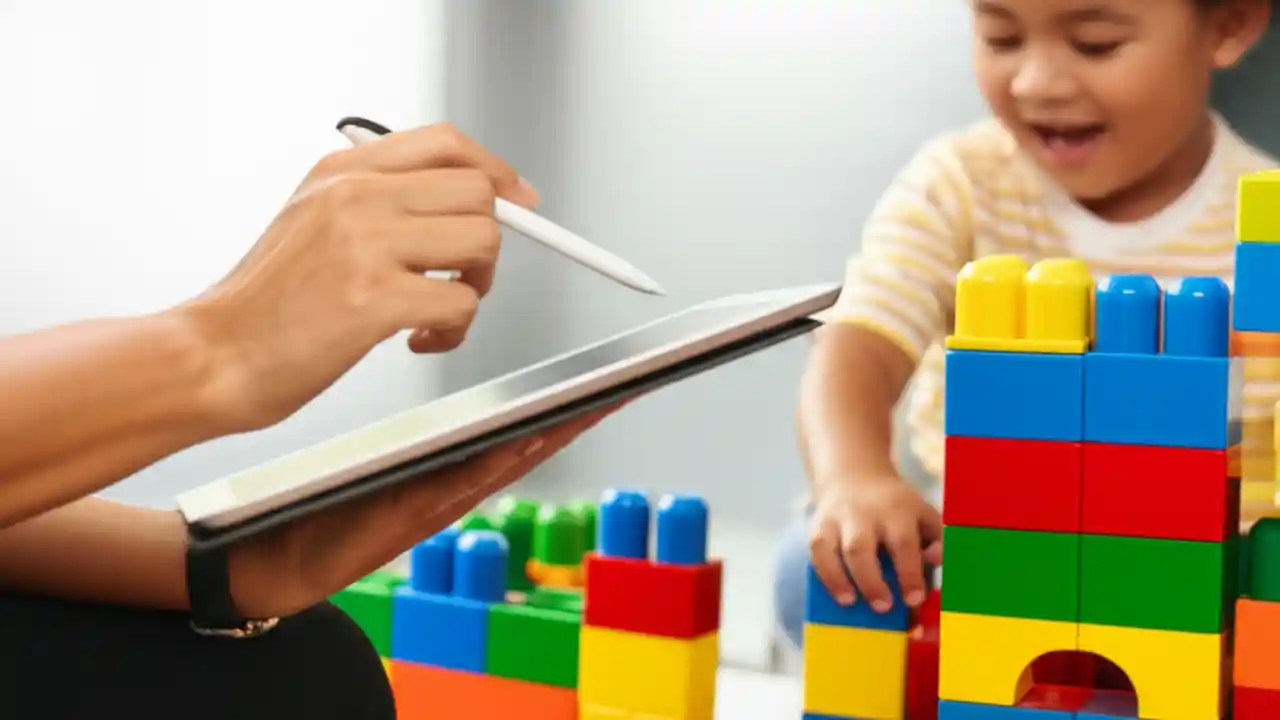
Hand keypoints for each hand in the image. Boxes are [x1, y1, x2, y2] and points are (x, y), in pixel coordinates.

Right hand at [182, 122, 540, 432]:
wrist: (215, 355)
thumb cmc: (267, 302)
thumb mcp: (313, 219)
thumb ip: (381, 200)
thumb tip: (468, 201)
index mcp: (342, 171)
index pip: (446, 142)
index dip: (495, 171)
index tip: (517, 200)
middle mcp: (355, 195)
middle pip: (477, 193)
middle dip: (487, 241)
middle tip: (462, 276)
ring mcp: (365, 244)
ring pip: (482, 242)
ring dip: (476, 285)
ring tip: (437, 309)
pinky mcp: (374, 299)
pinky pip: (462, 302)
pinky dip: (453, 330)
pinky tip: (416, 338)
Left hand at [224, 403, 619, 618]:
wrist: (256, 555)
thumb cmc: (310, 504)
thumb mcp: (370, 461)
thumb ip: (407, 435)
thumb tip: (415, 361)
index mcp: (441, 467)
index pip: (512, 428)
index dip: (560, 404)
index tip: (599, 376)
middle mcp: (446, 488)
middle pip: (525, 446)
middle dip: (576, 417)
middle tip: (622, 385)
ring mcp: (430, 506)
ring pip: (503, 465)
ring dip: (552, 438)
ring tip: (593, 404)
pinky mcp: (403, 520)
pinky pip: (457, 486)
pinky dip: (493, 465)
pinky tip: (520, 439)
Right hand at [808, 475, 941, 612]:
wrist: (856, 476)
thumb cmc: (899, 512)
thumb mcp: (924, 517)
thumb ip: (937, 543)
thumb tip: (936, 561)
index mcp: (898, 511)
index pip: (903, 543)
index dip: (909, 573)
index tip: (914, 599)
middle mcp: (864, 513)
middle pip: (860, 547)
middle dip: (870, 580)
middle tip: (883, 607)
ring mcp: (837, 519)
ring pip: (829, 548)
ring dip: (838, 579)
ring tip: (850, 602)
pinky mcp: (818, 527)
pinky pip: (815, 552)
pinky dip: (825, 574)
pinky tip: (837, 594)